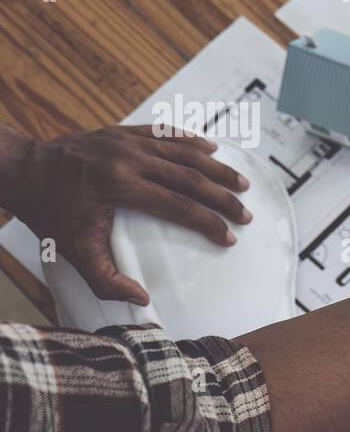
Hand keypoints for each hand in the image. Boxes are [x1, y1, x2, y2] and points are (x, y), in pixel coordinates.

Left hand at [0, 124, 250, 304]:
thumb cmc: (50, 213)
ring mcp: (127, 141)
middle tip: (245, 213)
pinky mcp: (123, 132)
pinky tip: (210, 149)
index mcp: (121, 186)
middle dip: (223, 196)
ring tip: (240, 182)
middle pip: (190, 177)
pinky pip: (165, 133)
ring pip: (184, 152)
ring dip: (216, 168)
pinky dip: (191, 141)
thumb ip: (106, 280)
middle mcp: (129, 159)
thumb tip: (142, 299)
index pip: (179, 206)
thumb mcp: (73, 252)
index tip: (228, 237)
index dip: (208, 223)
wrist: (23, 169)